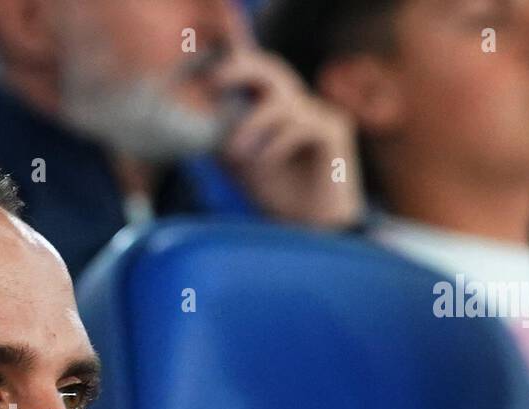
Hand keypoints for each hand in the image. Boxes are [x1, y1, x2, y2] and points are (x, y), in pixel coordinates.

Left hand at [212, 49, 366, 228]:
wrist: (310, 226)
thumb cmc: (278, 193)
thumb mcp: (241, 164)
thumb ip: (223, 139)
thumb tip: (194, 119)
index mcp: (276, 108)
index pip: (256, 72)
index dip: (235, 61)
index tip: (204, 66)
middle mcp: (299, 105)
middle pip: (272, 69)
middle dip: (240, 69)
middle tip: (213, 79)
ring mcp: (320, 115)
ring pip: (282, 100)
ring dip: (252, 124)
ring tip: (234, 154)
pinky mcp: (335, 131)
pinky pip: (300, 125)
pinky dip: (276, 143)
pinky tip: (264, 162)